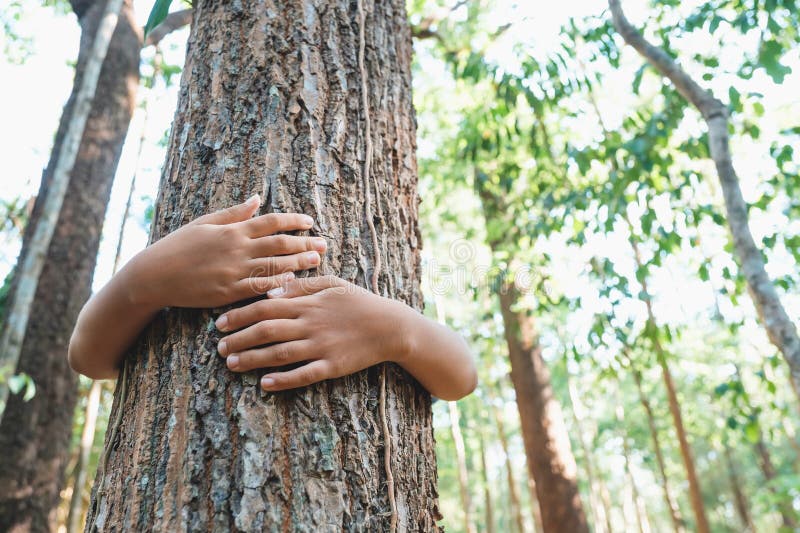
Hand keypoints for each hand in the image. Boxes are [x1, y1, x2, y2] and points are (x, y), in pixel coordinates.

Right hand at [125, 194, 326, 309]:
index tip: (310, 222)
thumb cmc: (179, 246)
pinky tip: (293, 282)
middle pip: (279, 244)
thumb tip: (257, 198)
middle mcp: (236, 249)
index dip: (293, 221)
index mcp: (232, 230)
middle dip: (304, 243)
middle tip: (323, 244)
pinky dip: (277, 284)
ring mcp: (233, 271)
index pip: (271, 221)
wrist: (155, 275)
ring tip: (317, 260)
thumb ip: (234, 213)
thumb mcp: (205, 223)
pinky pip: (259, 288)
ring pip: (274, 266)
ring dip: (298, 263)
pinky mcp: (228, 292)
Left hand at [214, 276, 411, 390]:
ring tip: (231, 363)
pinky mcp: (332, 366)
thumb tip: (271, 292)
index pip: (265, 307)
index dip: (240, 315)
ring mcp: (321, 346)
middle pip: (266, 331)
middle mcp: (311, 324)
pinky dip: (283, 380)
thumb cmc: (359, 302)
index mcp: (308, 303)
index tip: (220, 323)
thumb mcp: (332, 284)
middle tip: (219, 346)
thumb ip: (301, 287)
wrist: (390, 326)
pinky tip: (264, 384)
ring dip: (252, 359)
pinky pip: (303, 375)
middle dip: (239, 338)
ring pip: (279, 354)